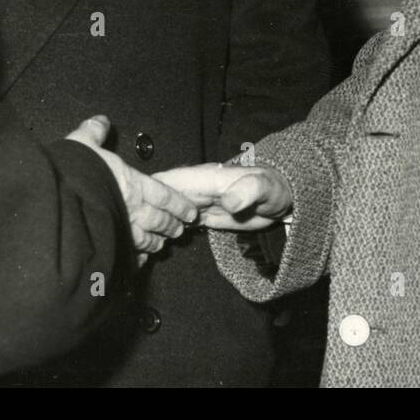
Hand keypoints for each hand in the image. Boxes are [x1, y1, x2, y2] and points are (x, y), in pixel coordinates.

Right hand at [66, 116, 197, 265]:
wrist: (54, 204)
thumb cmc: (71, 174)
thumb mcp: (82, 144)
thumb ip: (93, 132)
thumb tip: (100, 121)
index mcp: (133, 184)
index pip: (165, 195)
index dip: (179, 204)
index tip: (190, 211)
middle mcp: (133, 209)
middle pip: (161, 220)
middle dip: (171, 225)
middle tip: (180, 230)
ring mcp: (123, 232)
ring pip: (147, 240)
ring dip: (156, 242)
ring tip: (161, 245)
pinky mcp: (110, 249)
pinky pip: (129, 257)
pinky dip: (136, 260)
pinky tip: (138, 262)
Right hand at [152, 162, 293, 231]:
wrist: (282, 200)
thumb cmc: (275, 189)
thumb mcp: (265, 189)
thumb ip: (248, 190)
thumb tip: (230, 200)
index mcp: (206, 178)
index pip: (167, 181)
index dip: (148, 194)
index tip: (137, 211)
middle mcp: (197, 188)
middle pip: (160, 197)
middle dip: (146, 213)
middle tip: (140, 236)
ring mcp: (198, 202)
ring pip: (165, 210)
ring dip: (153, 224)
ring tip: (144, 242)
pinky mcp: (202, 216)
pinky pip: (177, 220)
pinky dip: (165, 230)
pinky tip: (156, 242)